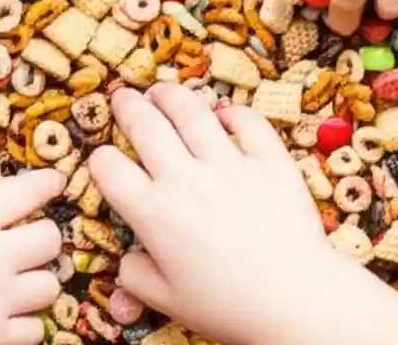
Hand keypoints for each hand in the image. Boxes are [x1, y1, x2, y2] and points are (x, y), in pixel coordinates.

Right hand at [0, 135, 62, 344]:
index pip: (30, 192)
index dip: (49, 183)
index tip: (54, 183)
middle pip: (51, 240)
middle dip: (43, 237)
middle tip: (28, 240)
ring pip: (49, 286)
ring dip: (38, 281)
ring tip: (20, 280)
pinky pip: (33, 330)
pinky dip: (26, 324)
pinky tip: (7, 316)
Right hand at [87, 84, 349, 344]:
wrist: (297, 301)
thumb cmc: (231, 308)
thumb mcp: (170, 302)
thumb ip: (138, 278)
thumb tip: (127, 261)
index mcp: (155, 214)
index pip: (110, 169)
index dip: (100, 159)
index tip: (103, 158)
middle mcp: (186, 180)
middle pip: (146, 126)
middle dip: (128, 106)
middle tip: (122, 97)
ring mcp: (230, 165)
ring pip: (192, 113)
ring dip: (172, 96)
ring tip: (162, 89)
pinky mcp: (269, 160)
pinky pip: (248, 123)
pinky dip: (233, 112)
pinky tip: (224, 112)